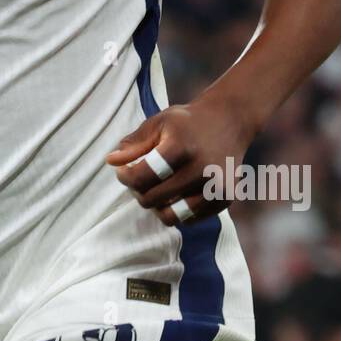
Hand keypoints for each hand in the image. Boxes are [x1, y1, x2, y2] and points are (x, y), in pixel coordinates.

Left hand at [105, 95, 253, 225]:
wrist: (230, 121)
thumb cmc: (187, 122)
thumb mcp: (158, 123)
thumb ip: (134, 144)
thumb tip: (111, 162)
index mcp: (180, 147)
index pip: (142, 177)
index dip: (125, 177)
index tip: (123, 172)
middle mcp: (201, 169)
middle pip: (153, 199)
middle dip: (138, 192)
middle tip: (138, 181)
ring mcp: (215, 187)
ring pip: (172, 217)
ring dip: (157, 206)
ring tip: (155, 191)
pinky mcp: (225, 198)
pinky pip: (191, 219)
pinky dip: (177, 210)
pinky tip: (175, 193)